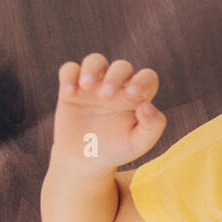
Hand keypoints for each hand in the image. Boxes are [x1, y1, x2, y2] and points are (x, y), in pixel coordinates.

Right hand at [52, 53, 165, 170]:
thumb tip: (147, 105)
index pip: (147, 77)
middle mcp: (117, 86)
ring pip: (95, 60)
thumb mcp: (139, 144)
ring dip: (92, 68)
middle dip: (115, 76)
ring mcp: (94, 86)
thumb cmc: (117, 149)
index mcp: (137, 96)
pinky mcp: (71, 90)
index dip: (142, 81)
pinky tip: (70, 92)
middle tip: (106, 96)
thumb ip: (152, 126)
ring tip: (87, 86)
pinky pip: (70, 69)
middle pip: (121, 66)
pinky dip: (69, 75)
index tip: (131, 95)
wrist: (84, 161)